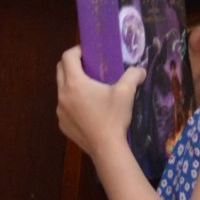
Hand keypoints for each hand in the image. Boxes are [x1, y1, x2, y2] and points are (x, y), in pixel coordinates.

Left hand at [54, 45, 137, 163]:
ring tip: (89, 89)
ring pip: (61, 89)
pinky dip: (72, 102)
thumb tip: (140, 70)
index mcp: (75, 83)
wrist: (106, 148)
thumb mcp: (126, 93)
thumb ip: (133, 75)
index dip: (77, 50)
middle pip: (60, 70)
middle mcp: (62, 94)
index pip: (67, 57)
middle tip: (88, 67)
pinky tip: (87, 109)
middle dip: (72, 64)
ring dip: (71, 84)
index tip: (88, 53)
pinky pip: (64, 107)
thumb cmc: (114, 117)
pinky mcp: (62, 123)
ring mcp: (60, 110)